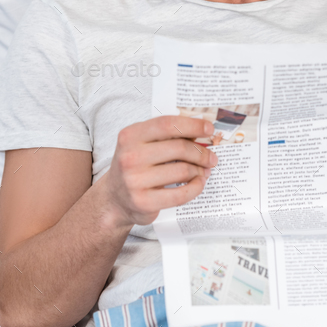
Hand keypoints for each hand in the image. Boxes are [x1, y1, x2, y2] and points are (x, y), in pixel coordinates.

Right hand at [101, 116, 217, 227]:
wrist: (114, 198)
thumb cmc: (135, 166)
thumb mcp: (141, 144)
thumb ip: (166, 136)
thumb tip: (200, 132)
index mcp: (130, 136)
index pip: (167, 124)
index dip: (192, 125)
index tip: (209, 129)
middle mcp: (130, 157)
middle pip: (179, 148)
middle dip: (201, 152)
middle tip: (211, 157)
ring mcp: (135, 181)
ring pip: (183, 171)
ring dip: (199, 170)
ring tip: (203, 171)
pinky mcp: (144, 202)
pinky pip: (181, 194)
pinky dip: (196, 187)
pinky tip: (198, 183)